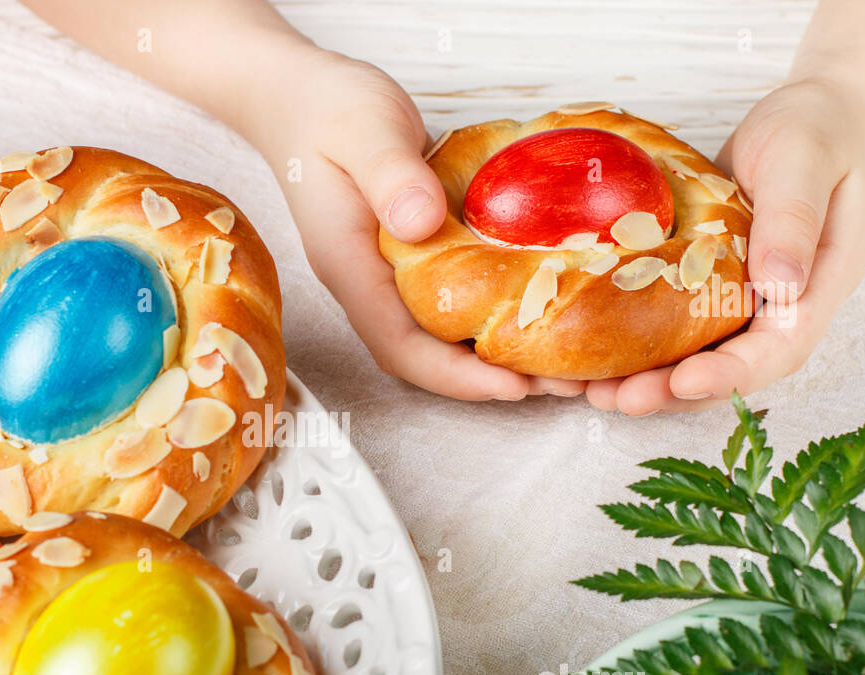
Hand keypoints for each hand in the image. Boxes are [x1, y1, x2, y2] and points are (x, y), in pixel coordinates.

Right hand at [244, 48, 587, 401]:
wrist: (302, 97)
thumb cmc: (328, 110)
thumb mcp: (363, 130)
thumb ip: (390, 175)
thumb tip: (423, 223)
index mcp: (351, 266)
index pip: (399, 346)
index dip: (454, 376)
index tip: (512, 386)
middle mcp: (370, 283)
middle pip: (427, 356)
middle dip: (489, 380)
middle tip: (562, 384)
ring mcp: (390, 275)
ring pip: (442, 334)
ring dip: (498, 354)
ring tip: (562, 361)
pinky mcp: (413, 257)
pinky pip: (454, 300)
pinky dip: (495, 315)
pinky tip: (539, 307)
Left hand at [586, 78, 864, 415]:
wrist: (809, 116)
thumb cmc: (815, 131)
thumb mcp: (804, 161)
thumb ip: (794, 218)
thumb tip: (780, 284)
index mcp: (817, 285)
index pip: (778, 350)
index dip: (730, 375)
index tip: (682, 382)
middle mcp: (782, 307)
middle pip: (731, 370)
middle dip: (674, 392)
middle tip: (619, 399)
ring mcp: (746, 301)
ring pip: (700, 358)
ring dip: (650, 380)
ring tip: (597, 391)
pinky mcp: (712, 289)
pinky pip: (677, 329)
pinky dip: (640, 347)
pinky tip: (595, 356)